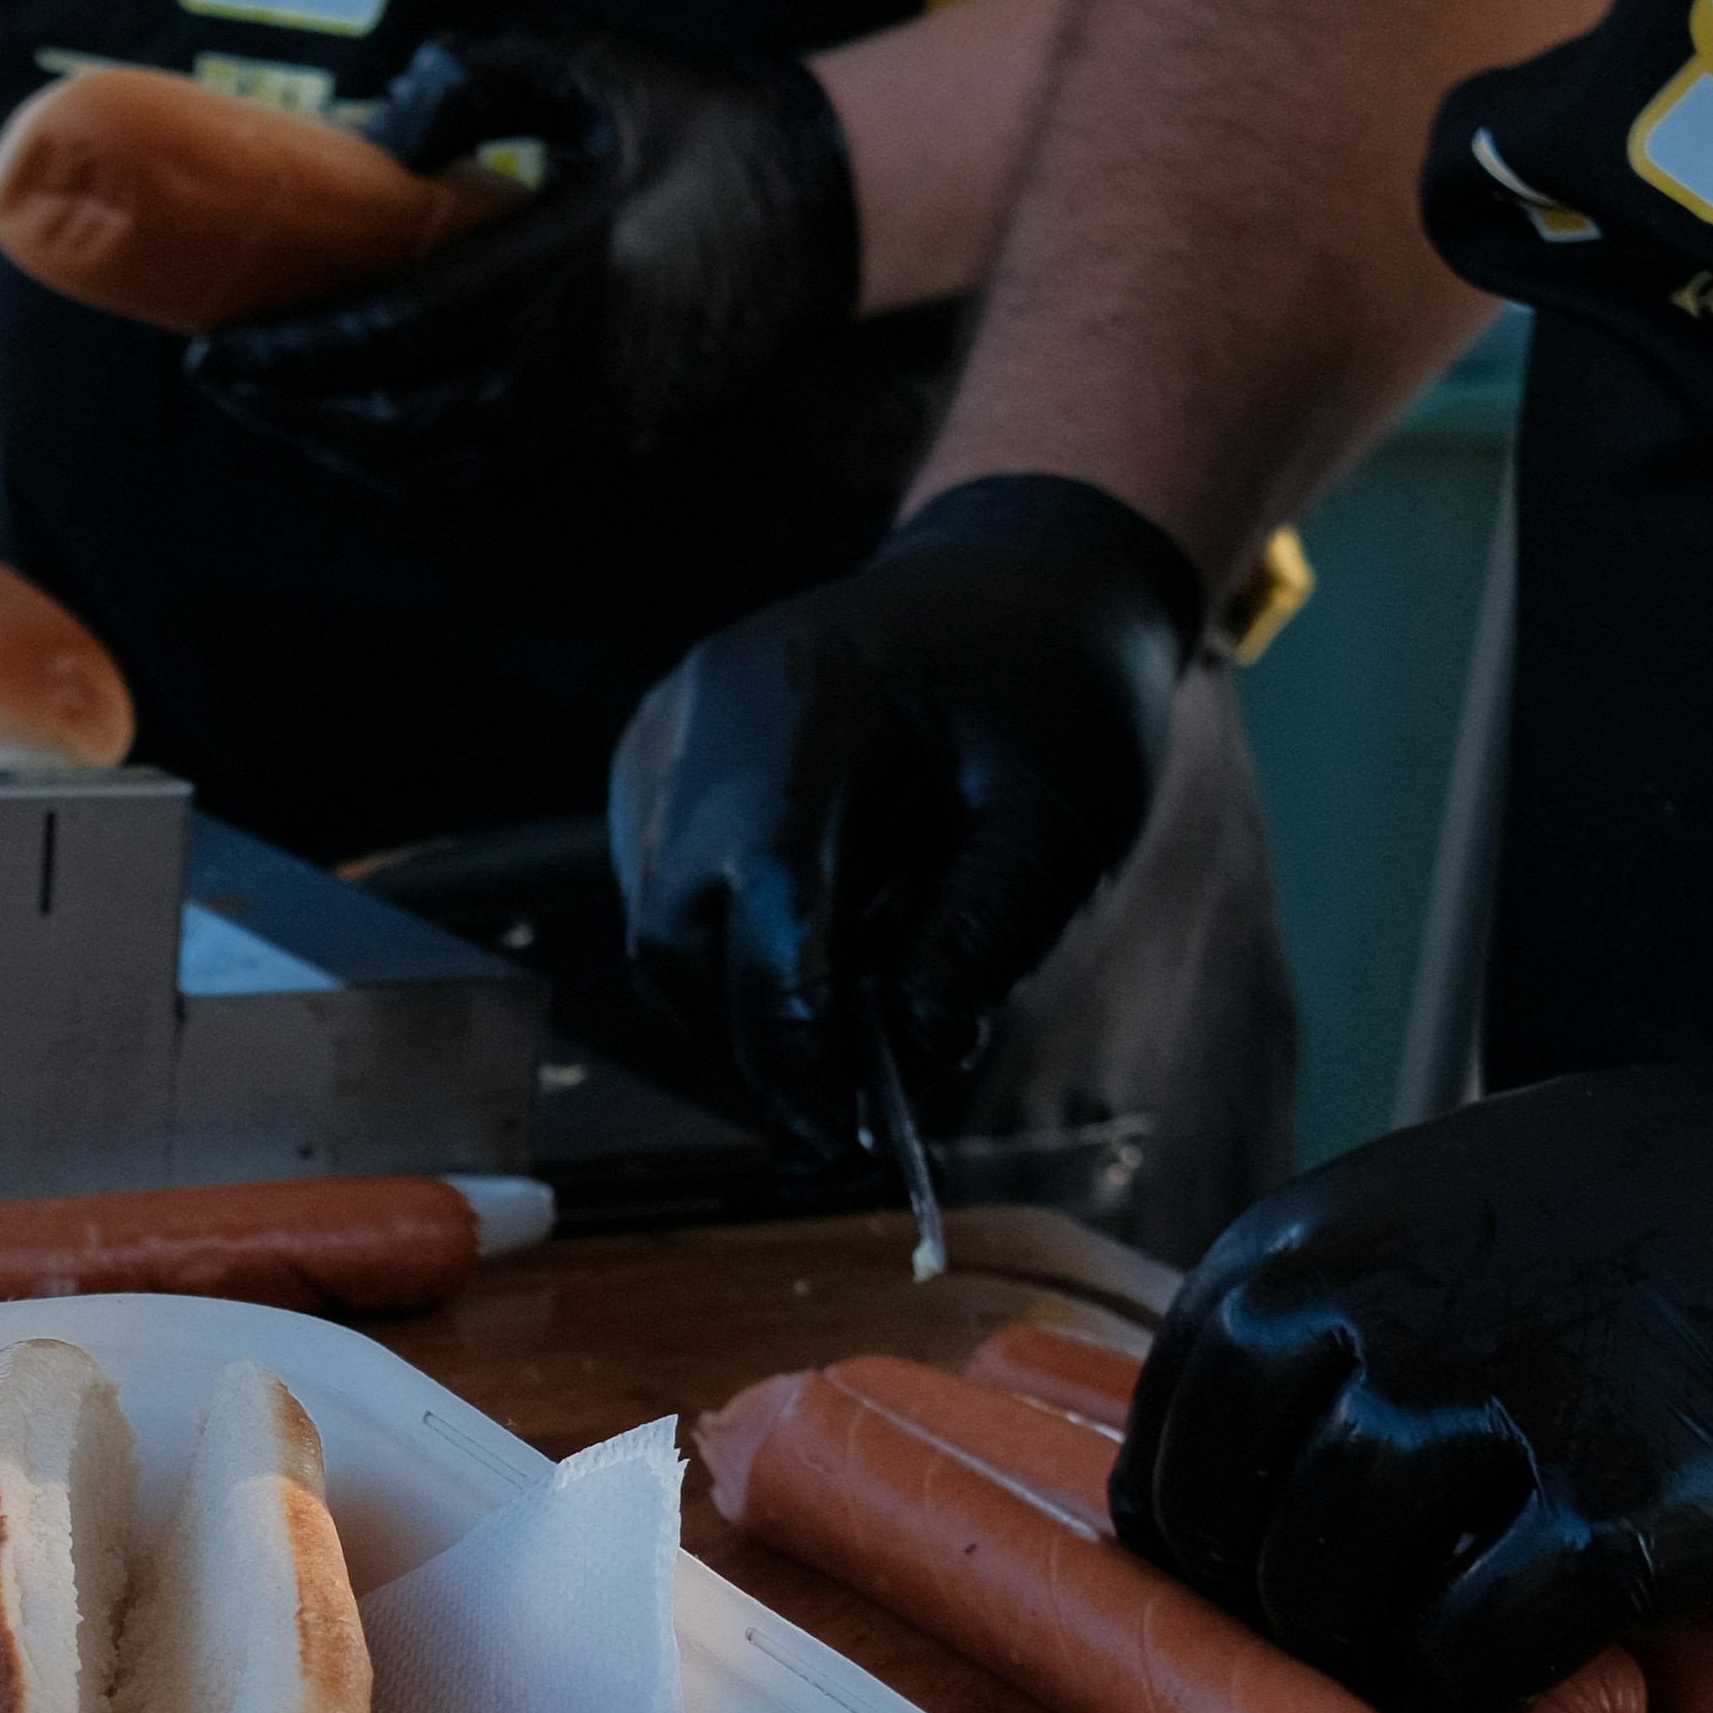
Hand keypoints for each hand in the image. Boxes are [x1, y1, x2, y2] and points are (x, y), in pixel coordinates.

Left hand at [183, 31, 858, 493]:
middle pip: (396, 420)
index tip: (220, 346)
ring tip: (278, 410)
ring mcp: (594, 417)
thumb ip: (471, 79)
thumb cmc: (697, 123)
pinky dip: (409, 469)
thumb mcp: (587, 65)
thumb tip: (375, 142)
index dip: (295, 350)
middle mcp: (572, 363)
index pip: (395, 329)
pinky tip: (363, 437)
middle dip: (294, 410)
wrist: (826, 204)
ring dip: (341, 450)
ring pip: (436, 467)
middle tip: (224, 382)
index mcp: (562, 265)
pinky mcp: (610, 441)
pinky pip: (485, 478)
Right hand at [607, 473, 1201, 1156]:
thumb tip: (906, 1059)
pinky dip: (727, 946)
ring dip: (741, 998)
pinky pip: (660, 889)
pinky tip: (819, 938)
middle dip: (759, 1040)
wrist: (1016, 575)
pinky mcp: (655, 756)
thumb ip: (976, 941)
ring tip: (852, 1011)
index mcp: (812, 708)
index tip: (841, 1138)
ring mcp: (665, 732)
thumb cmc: (1054, 692)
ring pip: (659, 925)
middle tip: (845, 1118)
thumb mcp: (1056, 823)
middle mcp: (704, 716)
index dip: (795, 1041)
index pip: (768, 911)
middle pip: (681, 934)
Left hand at [1109, 1067, 1712, 1712]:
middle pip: (1230, 1535)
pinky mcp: (1630, 1510)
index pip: (1178, 1423)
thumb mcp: (1548, 1202)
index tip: (1298, 1604)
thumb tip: (1260, 1491)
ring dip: (1418, 1677)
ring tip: (1551, 1665)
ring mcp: (1501, 1395)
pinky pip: (1472, 1664)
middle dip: (1310, 1627)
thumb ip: (1401, 1304)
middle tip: (1435, 1656)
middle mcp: (1388, 1291)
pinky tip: (1613, 1679)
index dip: (1223, 1538)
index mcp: (1346, 1219)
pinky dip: (1514, 1705)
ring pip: (1334, 1612)